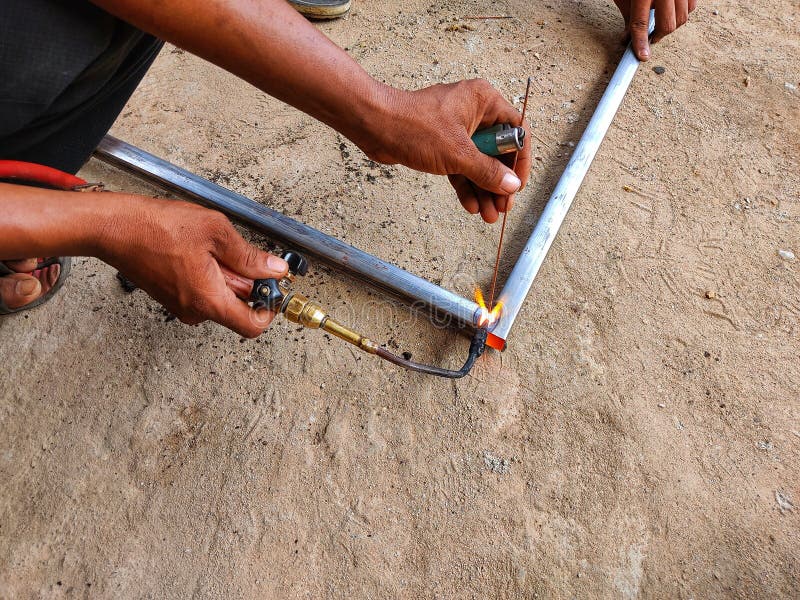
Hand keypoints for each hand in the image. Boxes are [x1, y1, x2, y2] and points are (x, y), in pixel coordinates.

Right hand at [100, 197, 287, 336]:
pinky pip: (203, 291)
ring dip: (225, 274)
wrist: (114, 228)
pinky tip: (197, 249)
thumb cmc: (157, 228)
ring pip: (220, 296)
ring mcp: (182, 306)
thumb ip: (250, 256)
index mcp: (209, 301)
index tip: (272, 287)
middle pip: (237, 307)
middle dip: (244, 281)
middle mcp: (195, 311)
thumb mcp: (216, 232)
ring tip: (208, 246)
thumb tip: (275, 270)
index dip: (269, 309)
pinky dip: (209, 273)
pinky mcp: (173, 297)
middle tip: (233, 251)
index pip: (252, 326)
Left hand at [356, 79, 531, 223]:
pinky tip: (470, 205)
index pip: (516, 131)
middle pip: (497, 152)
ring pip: (478, 162)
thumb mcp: (457, 153)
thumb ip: (487, 171)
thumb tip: (510, 185)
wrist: (374, 126)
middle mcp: (473, 112)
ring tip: (488, 215)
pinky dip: (465, 185)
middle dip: (498, 182)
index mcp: (484, 101)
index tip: (517, 185)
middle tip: (501, 207)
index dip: (520, 161)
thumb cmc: (413, 126)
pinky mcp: (441, 144)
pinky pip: (460, 166)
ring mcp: (456, 129)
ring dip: (483, 189)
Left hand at [613, 0, 696, 60]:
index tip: (643, 56)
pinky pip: (691, 7)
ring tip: (660, 20)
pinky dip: (682, 13)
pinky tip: (671, 9)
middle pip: (667, 25)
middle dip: (659, 36)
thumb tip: (628, 38)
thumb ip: (628, 15)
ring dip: (671, 25)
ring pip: (682, 18)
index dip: (641, 42)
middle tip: (650, 38)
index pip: (641, 23)